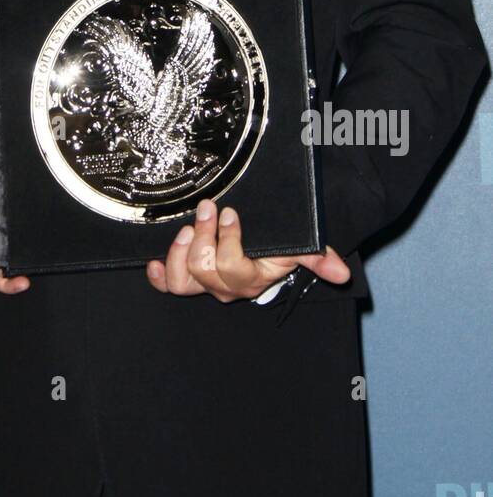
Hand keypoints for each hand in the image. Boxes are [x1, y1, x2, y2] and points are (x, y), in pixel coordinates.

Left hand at [146, 198, 350, 301]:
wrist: (263, 257)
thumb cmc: (278, 250)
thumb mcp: (299, 249)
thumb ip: (318, 258)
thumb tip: (342, 273)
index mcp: (252, 279)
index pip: (234, 268)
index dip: (228, 242)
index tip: (230, 214)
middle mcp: (226, 286)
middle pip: (205, 271)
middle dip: (203, 237)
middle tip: (206, 210)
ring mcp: (204, 283)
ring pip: (183, 280)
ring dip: (180, 253)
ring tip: (187, 229)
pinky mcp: (186, 277)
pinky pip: (168, 285)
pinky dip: (159, 275)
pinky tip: (153, 262)